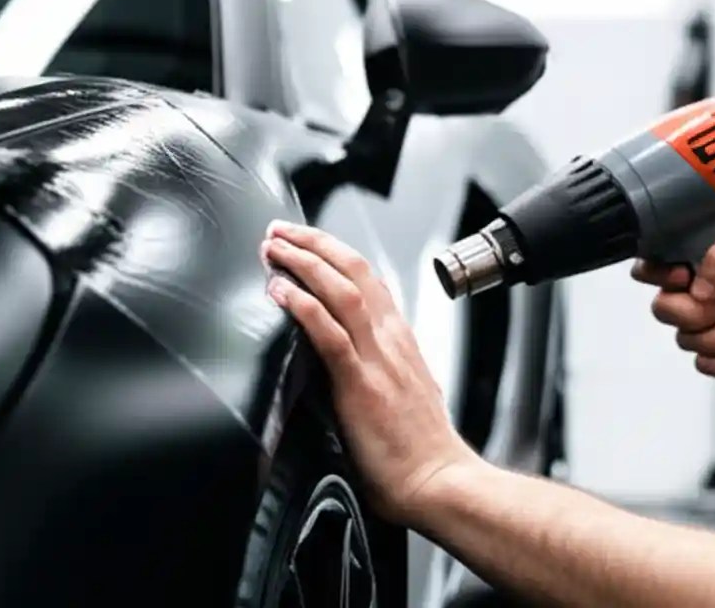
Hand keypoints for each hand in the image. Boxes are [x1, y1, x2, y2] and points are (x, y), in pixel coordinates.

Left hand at [260, 220, 478, 524]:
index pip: (369, 280)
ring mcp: (378, 358)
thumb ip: (384, 373)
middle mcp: (391, 340)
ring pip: (339, 289)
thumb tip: (357, 368)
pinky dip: (302, 305)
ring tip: (273, 248)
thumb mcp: (407, 396)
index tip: (306, 241)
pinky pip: (329, 332)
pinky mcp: (362, 383)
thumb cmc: (421, 452)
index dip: (335, 253)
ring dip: (303, 262)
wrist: (441, 483)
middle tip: (279, 231)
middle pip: (353, 270)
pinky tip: (280, 290)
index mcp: (401, 341)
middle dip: (313, 243)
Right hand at [632, 218, 714, 377]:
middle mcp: (695, 288)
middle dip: (696, 313)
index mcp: (696, 255)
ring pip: (684, 339)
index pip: (649, 264)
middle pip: (662, 309)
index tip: (685, 276)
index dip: (657, 275)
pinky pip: (702, 364)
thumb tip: (698, 290)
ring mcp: (707, 321)